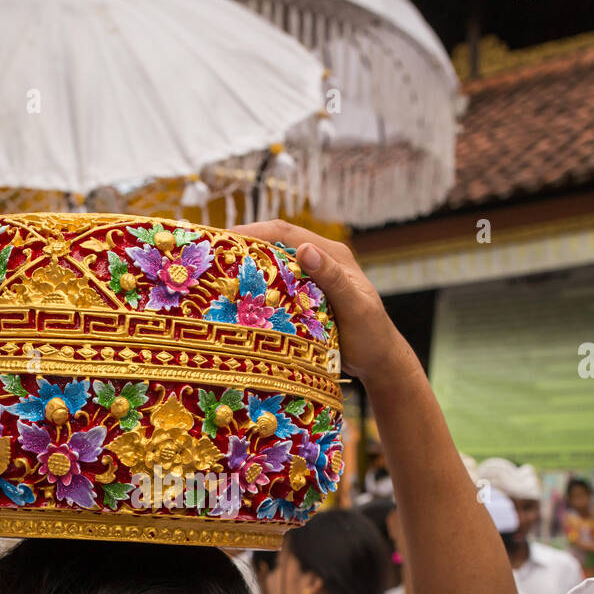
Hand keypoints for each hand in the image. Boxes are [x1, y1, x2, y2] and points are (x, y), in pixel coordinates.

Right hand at [232, 219, 410, 383]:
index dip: (255, 232)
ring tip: (218, 274)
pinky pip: (276, 285)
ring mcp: (311, 279)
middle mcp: (319, 260)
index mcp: (332, 254)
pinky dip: (257, 287)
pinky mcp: (305, 297)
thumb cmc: (372, 335)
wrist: (380, 361)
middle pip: (275, 244)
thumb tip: (306, 249)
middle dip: (244, 246)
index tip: (225, 238)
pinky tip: (238, 298)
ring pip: (273, 265)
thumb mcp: (355, 307)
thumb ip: (333, 278)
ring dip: (248, 267)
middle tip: (213, 256)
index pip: (286, 233)